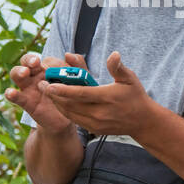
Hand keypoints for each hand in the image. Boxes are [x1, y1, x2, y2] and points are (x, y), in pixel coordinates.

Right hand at [5, 50, 89, 134]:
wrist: (67, 121)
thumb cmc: (71, 98)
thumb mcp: (78, 83)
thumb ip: (77, 67)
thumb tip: (68, 54)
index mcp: (48, 68)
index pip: (46, 59)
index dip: (52, 62)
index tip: (58, 66)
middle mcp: (36, 75)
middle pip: (26, 61)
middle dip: (29, 59)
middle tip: (36, 63)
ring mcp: (29, 88)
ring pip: (17, 74)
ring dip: (18, 71)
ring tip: (24, 73)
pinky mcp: (26, 102)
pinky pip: (16, 97)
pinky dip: (11, 94)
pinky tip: (11, 93)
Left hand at [40, 50, 155, 138]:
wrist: (142, 122)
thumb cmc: (135, 96)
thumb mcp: (129, 78)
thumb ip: (118, 67)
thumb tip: (113, 55)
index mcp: (106, 98)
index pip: (79, 93)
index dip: (62, 89)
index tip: (49, 83)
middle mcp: (99, 113)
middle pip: (70, 104)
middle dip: (53, 95)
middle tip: (41, 84)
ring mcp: (96, 123)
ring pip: (70, 113)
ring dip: (57, 103)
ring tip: (47, 91)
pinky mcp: (94, 129)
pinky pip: (74, 119)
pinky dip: (64, 110)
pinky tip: (58, 102)